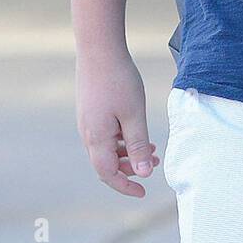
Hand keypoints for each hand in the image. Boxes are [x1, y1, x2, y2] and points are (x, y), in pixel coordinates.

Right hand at [75, 49, 158, 197]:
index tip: (142, 192)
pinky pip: (106, 134)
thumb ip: (139, 145)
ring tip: (154, 148)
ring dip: (129, 152)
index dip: (125, 186)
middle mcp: (87, 134)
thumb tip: (145, 172)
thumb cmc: (119, 81)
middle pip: (107, 163)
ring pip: (107, 148)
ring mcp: (88, 122)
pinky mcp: (91, 111)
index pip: (107, 174)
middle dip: (131, 168)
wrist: (99, 51)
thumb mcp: (134, 114)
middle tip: (155, 165)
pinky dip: (123, 138)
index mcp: (96, 139)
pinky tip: (138, 130)